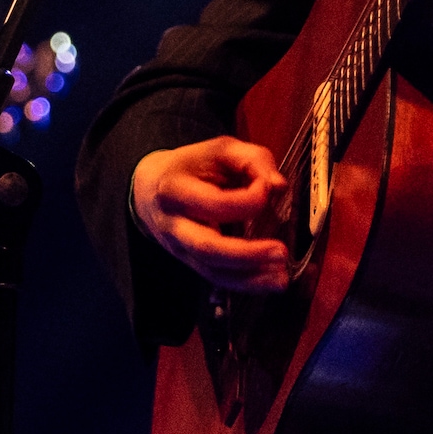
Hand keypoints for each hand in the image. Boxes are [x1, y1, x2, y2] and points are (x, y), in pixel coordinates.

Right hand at [131, 137, 291, 293]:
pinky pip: (217, 279)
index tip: (268, 188)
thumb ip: (253, 160)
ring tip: (281, 277)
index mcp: (175, 189)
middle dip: (247, 254)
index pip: (216, 203)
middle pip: (206, 247)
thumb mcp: (221, 150)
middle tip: (281, 252)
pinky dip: (246, 283)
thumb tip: (278, 186)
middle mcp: (174, 224)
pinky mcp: (191, 262)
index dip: (249, 199)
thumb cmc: (192, 167)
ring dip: (250, 278)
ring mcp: (180, 248)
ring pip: (213, 271)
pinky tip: (270, 281)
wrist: (151, 189)